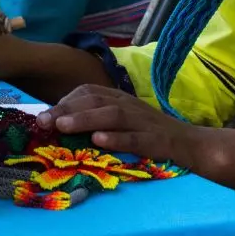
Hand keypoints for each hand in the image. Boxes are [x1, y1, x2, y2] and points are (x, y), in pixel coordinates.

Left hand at [37, 84, 187, 162]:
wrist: (191, 144)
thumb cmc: (150, 134)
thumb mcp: (123, 122)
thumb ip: (96, 120)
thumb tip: (60, 126)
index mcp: (120, 98)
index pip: (89, 91)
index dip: (64, 101)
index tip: (43, 116)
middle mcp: (129, 105)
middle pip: (95, 100)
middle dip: (66, 109)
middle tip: (43, 122)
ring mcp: (143, 122)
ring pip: (112, 115)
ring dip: (85, 119)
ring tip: (62, 126)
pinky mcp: (156, 141)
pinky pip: (135, 138)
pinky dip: (116, 138)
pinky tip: (99, 140)